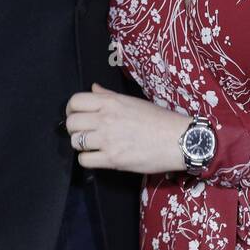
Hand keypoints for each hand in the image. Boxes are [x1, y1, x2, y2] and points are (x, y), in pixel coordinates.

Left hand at [64, 83, 188, 174]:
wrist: (178, 139)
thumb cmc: (159, 120)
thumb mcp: (132, 101)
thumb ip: (109, 96)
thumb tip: (94, 89)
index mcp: (111, 102)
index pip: (75, 102)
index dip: (71, 110)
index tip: (75, 115)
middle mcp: (106, 118)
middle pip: (71, 123)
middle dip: (74, 128)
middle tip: (83, 132)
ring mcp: (108, 139)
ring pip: (75, 142)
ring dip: (80, 145)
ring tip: (92, 145)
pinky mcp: (113, 159)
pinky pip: (84, 160)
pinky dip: (87, 160)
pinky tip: (97, 157)